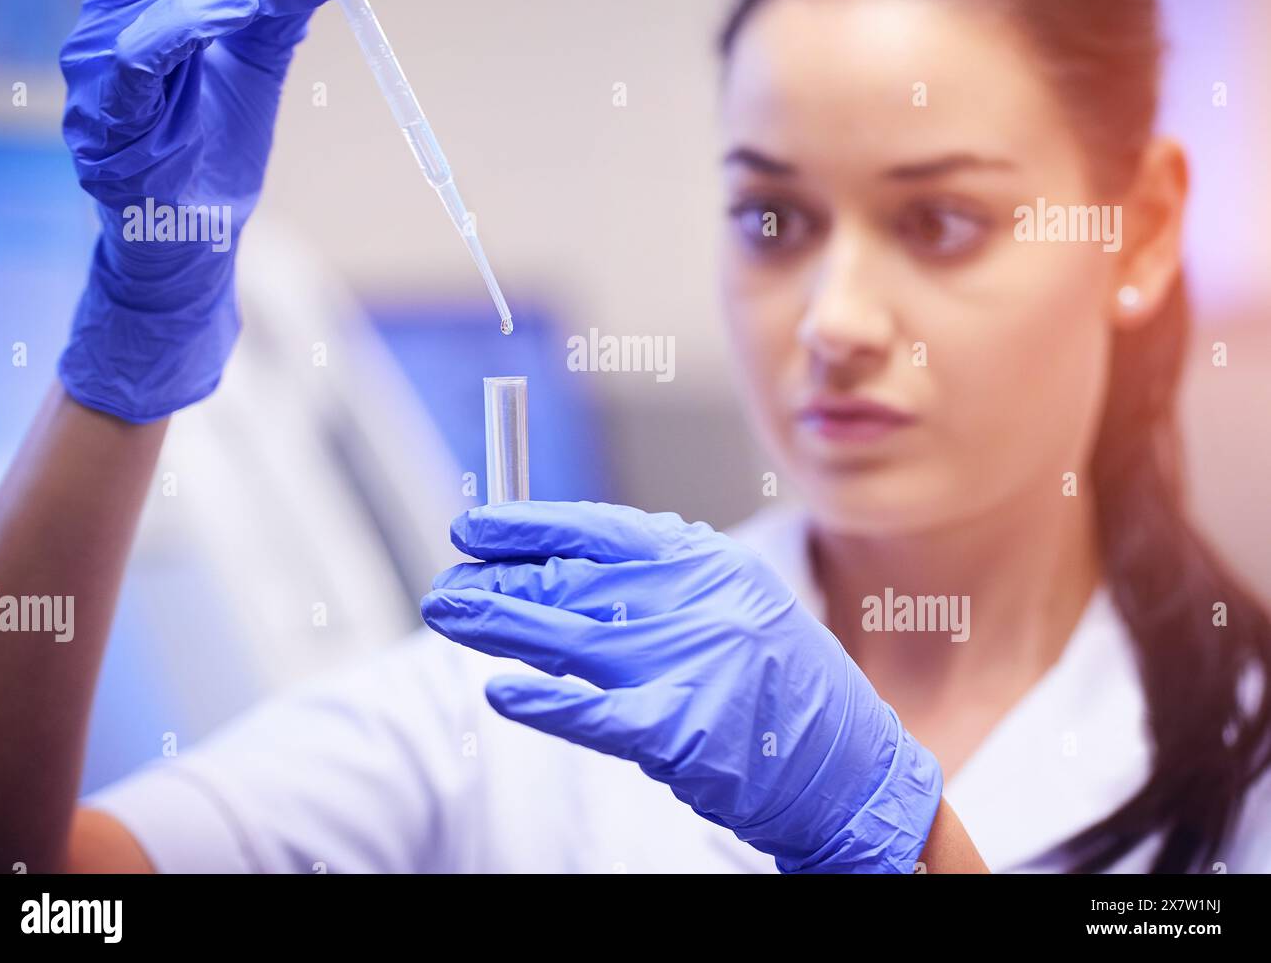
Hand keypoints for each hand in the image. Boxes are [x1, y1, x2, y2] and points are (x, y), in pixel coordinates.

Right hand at [57, 0, 354, 421]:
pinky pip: (138, 55)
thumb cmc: (213, 156)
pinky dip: (192, 21)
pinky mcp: (105, 118)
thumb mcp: (257, 71)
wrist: (190, 246)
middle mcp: (110, 19)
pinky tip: (246, 6)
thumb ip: (278, 14)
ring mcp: (98, 67)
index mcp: (144, 0)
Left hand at [424, 501, 942, 872]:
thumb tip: (556, 575)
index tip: (474, 527)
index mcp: (705, 561)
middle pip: (570, 581)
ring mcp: (685, 661)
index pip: (598, 529)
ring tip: (445, 615)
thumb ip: (652, 587)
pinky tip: (501, 691)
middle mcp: (692, 600)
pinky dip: (543, 702)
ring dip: (497, 625)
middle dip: (497, 580)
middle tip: (445, 584)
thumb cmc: (780, 682)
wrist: (846, 764)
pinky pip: (591, 712)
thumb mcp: (728, 604)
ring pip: (566, 636)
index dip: (527, 527)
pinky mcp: (678, 728)